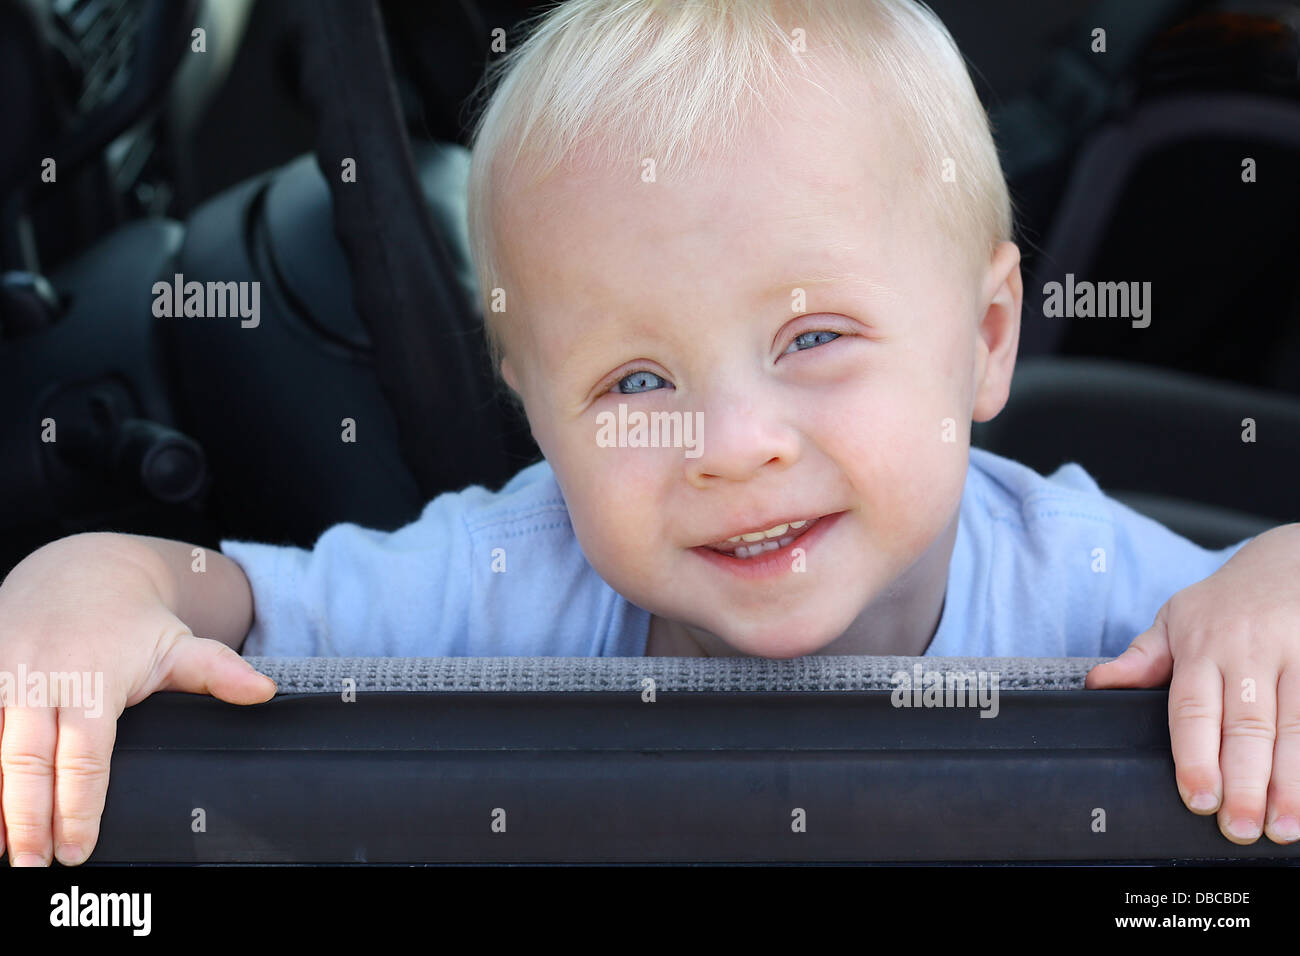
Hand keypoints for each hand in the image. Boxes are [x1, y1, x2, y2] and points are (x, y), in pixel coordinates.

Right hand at [0, 535, 275, 865]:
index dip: (80, 806)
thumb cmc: (133, 621)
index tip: (80, 849)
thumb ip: (218, 673)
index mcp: (94, 678)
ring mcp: (1, 673)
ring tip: (0, 851)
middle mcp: (40, 677)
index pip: (86, 755)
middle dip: (28, 820)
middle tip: (33, 866)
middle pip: (27, 761)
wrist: (80, 568)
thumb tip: (266, 692)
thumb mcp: (179, 644)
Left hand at [1087, 524, 1299, 845]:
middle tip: (1240, 827)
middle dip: (1245, 782)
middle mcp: (1249, 653)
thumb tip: (1098, 684)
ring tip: (1282, 826)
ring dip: (1290, 782)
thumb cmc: (1224, 603)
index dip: (1196, 756)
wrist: (1288, 562)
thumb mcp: (1175, 618)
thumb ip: (1141, 659)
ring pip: (1295, 726)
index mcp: (1203, 647)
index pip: (1194, 709)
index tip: (1198, 798)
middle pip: (1247, 726)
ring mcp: (1295, 658)